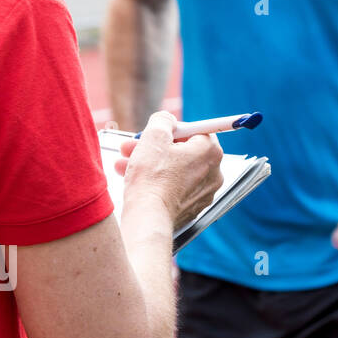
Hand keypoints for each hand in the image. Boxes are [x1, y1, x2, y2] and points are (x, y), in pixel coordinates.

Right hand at [117, 110, 223, 229]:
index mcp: (210, 151)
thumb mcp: (154, 136)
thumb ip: (163, 120)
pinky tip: (136, 182)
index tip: (155, 134)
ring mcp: (204, 193)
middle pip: (183, 152)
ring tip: (124, 165)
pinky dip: (157, 183)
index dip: (171, 130)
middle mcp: (214, 173)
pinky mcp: (192, 209)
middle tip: (132, 147)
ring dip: (150, 165)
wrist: (148, 217)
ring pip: (175, 171)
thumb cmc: (152, 178)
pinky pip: (175, 189)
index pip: (195, 131)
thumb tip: (167, 120)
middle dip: (154, 148)